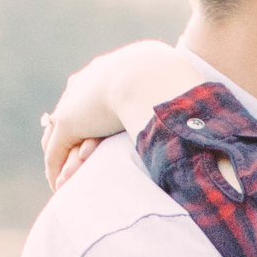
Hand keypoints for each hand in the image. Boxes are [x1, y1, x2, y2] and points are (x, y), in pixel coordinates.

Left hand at [38, 38, 188, 189]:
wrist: (152, 77)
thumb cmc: (173, 83)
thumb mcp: (175, 87)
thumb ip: (178, 102)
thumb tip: (202, 114)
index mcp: (112, 70)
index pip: (92, 93)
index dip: (91, 114)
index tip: (92, 134)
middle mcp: (88, 81)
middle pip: (70, 113)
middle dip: (67, 138)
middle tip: (70, 159)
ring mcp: (75, 102)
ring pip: (59, 136)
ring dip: (62, 160)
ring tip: (65, 181)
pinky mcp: (68, 121)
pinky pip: (55, 152)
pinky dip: (56, 170)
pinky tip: (59, 187)